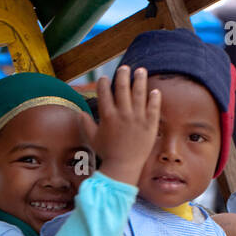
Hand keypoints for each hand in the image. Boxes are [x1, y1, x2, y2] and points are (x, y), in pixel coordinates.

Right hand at [83, 64, 161, 185]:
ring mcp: (137, 119)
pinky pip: (153, 108)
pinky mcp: (150, 126)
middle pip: (122, 88)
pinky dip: (154, 98)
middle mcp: (122, 114)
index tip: (105, 78)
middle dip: (123, 75)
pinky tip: (155, 90)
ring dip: (139, 80)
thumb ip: (85, 124)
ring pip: (139, 94)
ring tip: (140, 70)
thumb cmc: (107, 153)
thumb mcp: (92, 138)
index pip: (104, 92)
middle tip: (124, 68)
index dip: (104, 82)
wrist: (123, 168)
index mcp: (108, 116)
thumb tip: (80, 113)